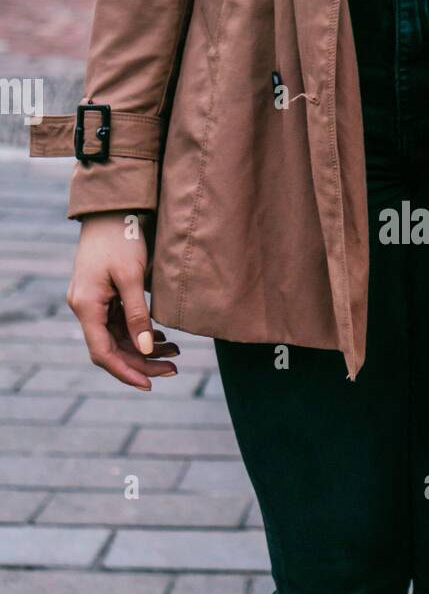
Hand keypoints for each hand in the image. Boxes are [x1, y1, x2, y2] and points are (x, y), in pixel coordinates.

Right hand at [67, 212, 178, 390]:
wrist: (113, 209)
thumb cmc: (121, 238)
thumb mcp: (132, 277)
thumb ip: (137, 315)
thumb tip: (144, 349)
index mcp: (87, 306)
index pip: (103, 353)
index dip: (127, 372)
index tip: (151, 384)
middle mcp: (86, 308)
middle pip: (113, 349)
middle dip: (143, 362)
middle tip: (175, 368)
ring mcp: (95, 302)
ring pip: (120, 338)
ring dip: (146, 348)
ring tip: (177, 352)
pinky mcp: (106, 295)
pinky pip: (122, 323)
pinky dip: (142, 332)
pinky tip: (164, 337)